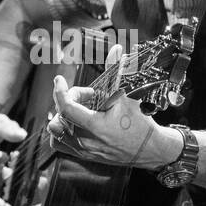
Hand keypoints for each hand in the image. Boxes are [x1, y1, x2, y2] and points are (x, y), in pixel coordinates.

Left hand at [46, 45, 173, 167]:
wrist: (149, 149)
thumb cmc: (139, 123)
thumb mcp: (125, 96)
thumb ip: (115, 72)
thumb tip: (116, 49)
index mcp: (96, 126)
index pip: (66, 107)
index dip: (59, 91)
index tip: (59, 80)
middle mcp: (86, 141)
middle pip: (60, 115)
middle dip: (69, 100)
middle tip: (87, 97)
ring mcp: (83, 150)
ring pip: (55, 130)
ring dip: (63, 116)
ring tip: (80, 110)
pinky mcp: (82, 155)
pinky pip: (58, 143)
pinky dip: (61, 131)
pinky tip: (74, 122)